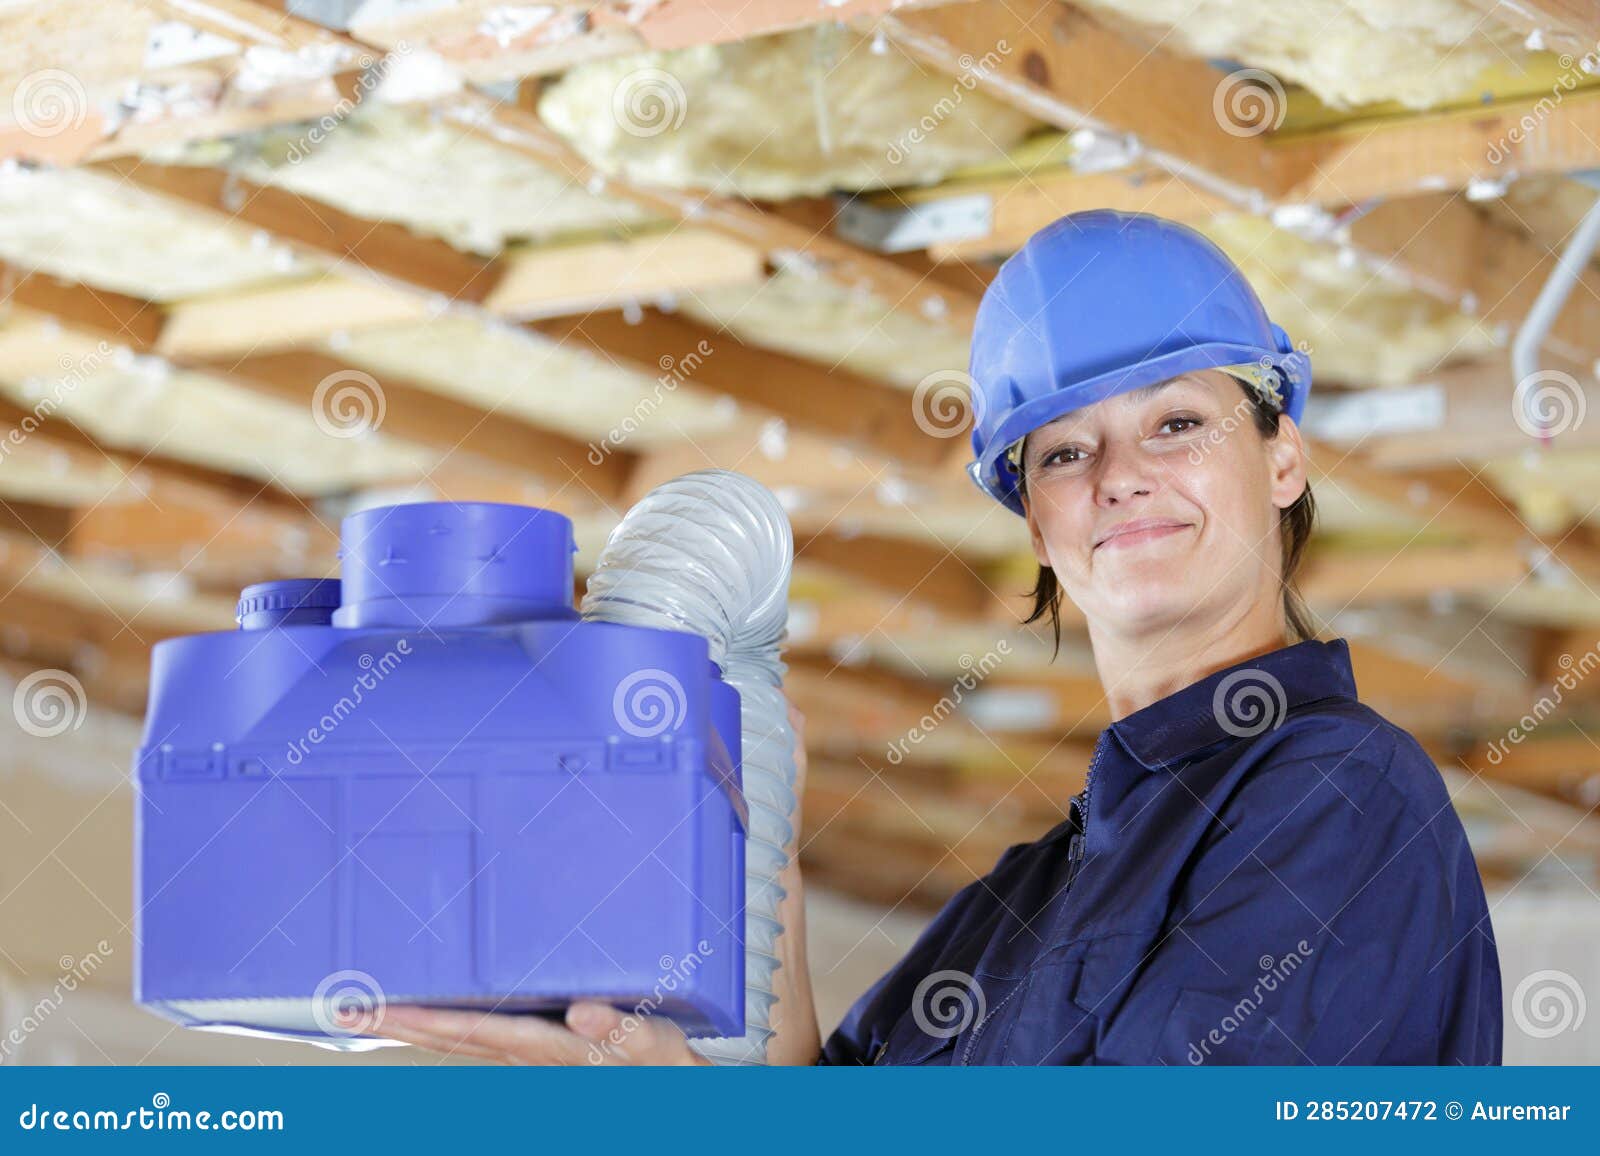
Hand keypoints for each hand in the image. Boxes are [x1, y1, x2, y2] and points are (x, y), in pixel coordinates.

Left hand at [361, 1001, 711, 1065]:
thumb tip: (582, 1013)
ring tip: (374, 1009)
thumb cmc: (666, 1067)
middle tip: (344, 1008)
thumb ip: (622, 1032)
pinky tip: (436, 1014)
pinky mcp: (538, 1054)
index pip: (469, 1031)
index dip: (420, 1018)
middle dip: (396, 1024)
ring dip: (414, 1026)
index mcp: (546, 1049)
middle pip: (448, 1040)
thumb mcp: (657, 1048)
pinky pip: (477, 1038)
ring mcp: (528, 1059)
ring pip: (457, 1041)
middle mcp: (526, 1056)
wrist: (671, 1088)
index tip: (375, 1007)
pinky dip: (446, 1026)